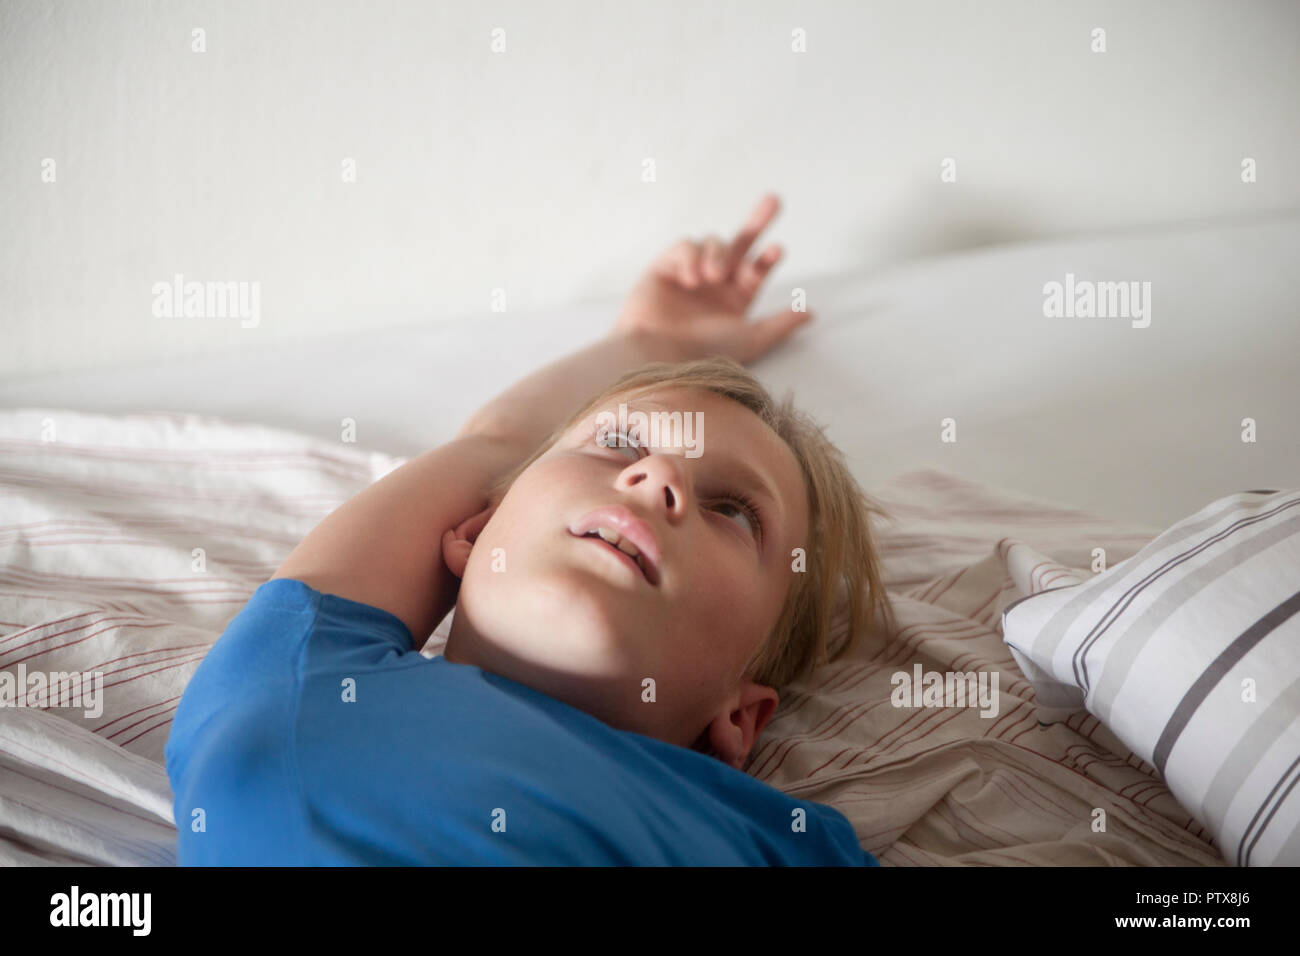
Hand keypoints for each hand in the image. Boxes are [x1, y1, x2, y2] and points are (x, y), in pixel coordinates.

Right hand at [611, 193, 813, 363]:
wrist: (660, 356)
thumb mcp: (752, 340)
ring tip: (713, 276)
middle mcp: (716, 282)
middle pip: (741, 242)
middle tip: (773, 199)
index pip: (759, 268)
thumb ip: (781, 324)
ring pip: (713, 242)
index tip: (777, 251)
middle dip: (758, 221)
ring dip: (717, 254)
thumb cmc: (705, 353)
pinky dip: (690, 257)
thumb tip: (811, 313)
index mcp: (737, 297)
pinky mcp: (665, 267)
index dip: (768, 258)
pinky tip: (691, 279)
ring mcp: (691, 272)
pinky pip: (684, 246)